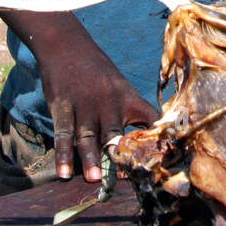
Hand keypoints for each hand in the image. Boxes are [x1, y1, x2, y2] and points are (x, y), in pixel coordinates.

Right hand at [38, 40, 158, 183]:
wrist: (67, 45)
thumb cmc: (96, 70)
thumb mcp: (119, 85)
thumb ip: (129, 109)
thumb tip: (145, 137)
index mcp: (127, 97)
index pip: (149, 118)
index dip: (157, 138)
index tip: (162, 159)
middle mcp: (109, 102)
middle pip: (116, 133)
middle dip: (120, 157)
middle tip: (124, 180)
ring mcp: (85, 105)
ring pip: (89, 136)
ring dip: (91, 159)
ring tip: (93, 179)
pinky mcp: (63, 106)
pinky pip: (64, 133)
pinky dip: (63, 154)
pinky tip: (63, 172)